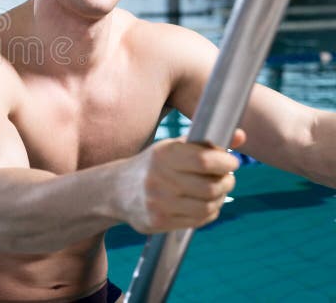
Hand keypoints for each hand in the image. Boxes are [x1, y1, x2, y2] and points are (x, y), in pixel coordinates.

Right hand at [121, 129, 244, 233]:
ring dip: (219, 198)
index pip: (205, 160)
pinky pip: (198, 220)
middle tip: (226, 177)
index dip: (226, 162)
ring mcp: (158, 203)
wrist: (117, 190)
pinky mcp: (158, 222)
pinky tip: (203, 203)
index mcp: (162, 155)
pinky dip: (209, 212)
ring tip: (216, 190)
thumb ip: (205, 143)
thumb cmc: (153, 165)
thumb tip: (241, 137)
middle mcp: (159, 179)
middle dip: (226, 181)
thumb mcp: (172, 148)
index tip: (231, 162)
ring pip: (208, 206)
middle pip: (211, 186)